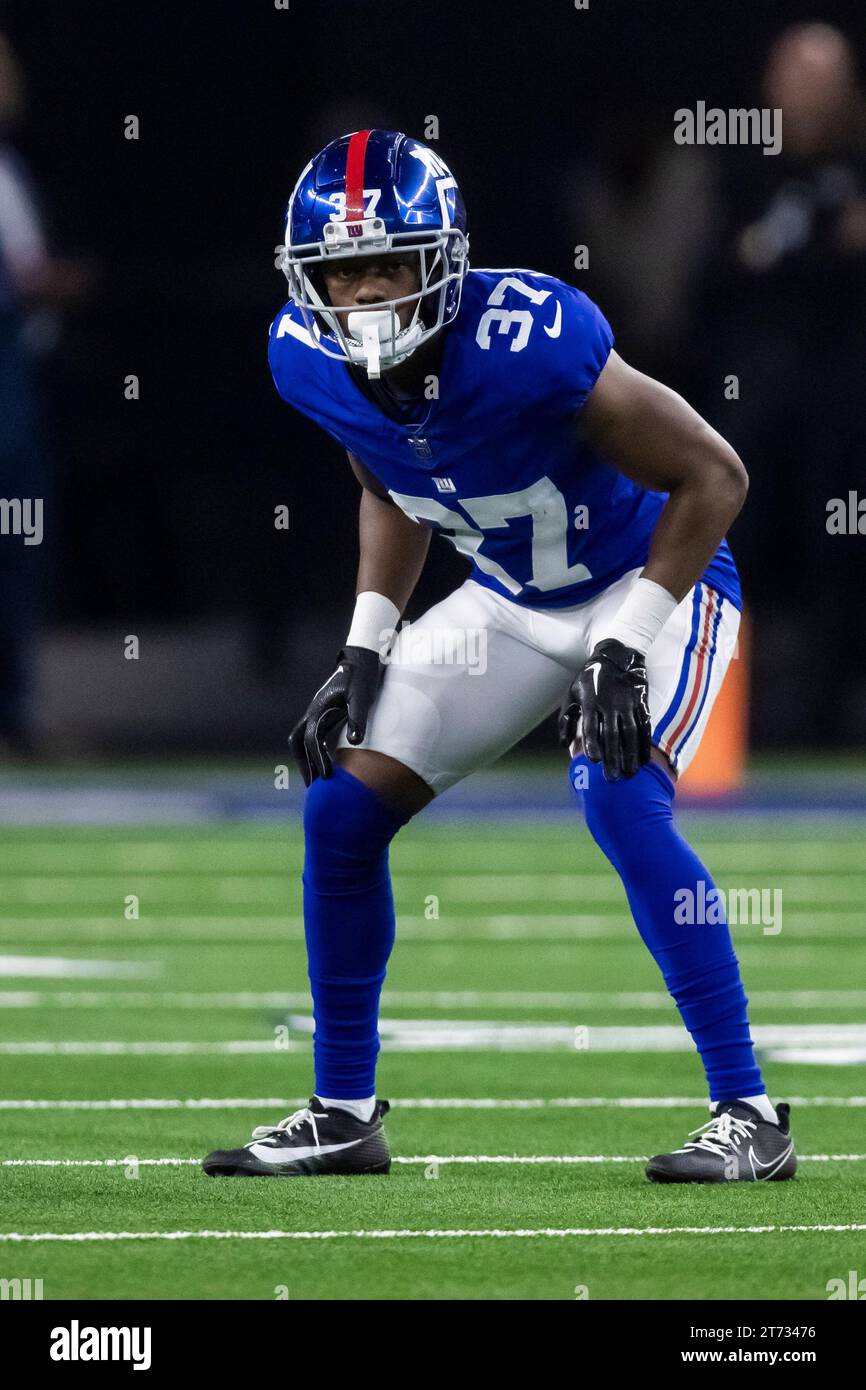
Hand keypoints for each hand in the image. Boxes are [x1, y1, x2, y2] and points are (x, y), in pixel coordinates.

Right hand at [289, 646, 383, 786]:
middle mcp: (313, 712)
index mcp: (319, 708)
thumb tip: (355, 742)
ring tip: (315, 780)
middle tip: (311, 784)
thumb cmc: (362, 678)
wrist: (361, 661)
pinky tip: (325, 763)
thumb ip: (358, 718)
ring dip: (306, 759)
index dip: (318, 759)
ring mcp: (317, 713)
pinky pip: (313, 737)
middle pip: (297, 742)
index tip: (326, 777)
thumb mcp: (362, 697)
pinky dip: (315, 752)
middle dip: (302, 763)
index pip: (312, 739)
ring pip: (302, 740)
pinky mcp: (325, 715)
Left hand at [559, 638, 651, 781]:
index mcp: (590, 701)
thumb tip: (564, 745)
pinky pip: (644, 726)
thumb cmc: (590, 678)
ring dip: (631, 754)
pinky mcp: (641, 703)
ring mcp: (628, 703)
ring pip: (630, 732)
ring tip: (630, 773)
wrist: (618, 655)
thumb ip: (566, 718)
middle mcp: (610, 703)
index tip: (594, 761)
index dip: (592, 744)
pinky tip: (644, 760)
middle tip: (612, 778)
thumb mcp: (572, 692)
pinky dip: (644, 744)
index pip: (590, 726)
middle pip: (611, 734)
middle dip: (612, 757)